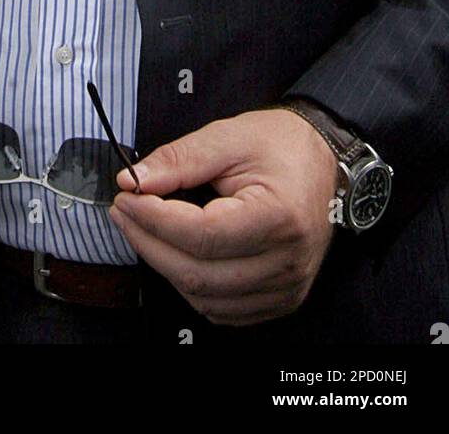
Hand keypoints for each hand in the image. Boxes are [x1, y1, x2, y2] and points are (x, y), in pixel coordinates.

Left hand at [109, 108, 337, 325]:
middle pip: (199, 274)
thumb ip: (179, 159)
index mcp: (279, 217)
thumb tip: (134, 181)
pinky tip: (178, 256)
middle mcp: (287, 261)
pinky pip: (224, 311)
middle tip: (125, 212)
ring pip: (206, 299)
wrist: (323, 160)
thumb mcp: (227, 137)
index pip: (202, 235)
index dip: (155, 220)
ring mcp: (287, 287)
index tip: (127, 196)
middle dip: (149, 243)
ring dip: (166, 267)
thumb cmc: (278, 145)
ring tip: (145, 230)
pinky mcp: (282, 299)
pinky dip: (192, 288)